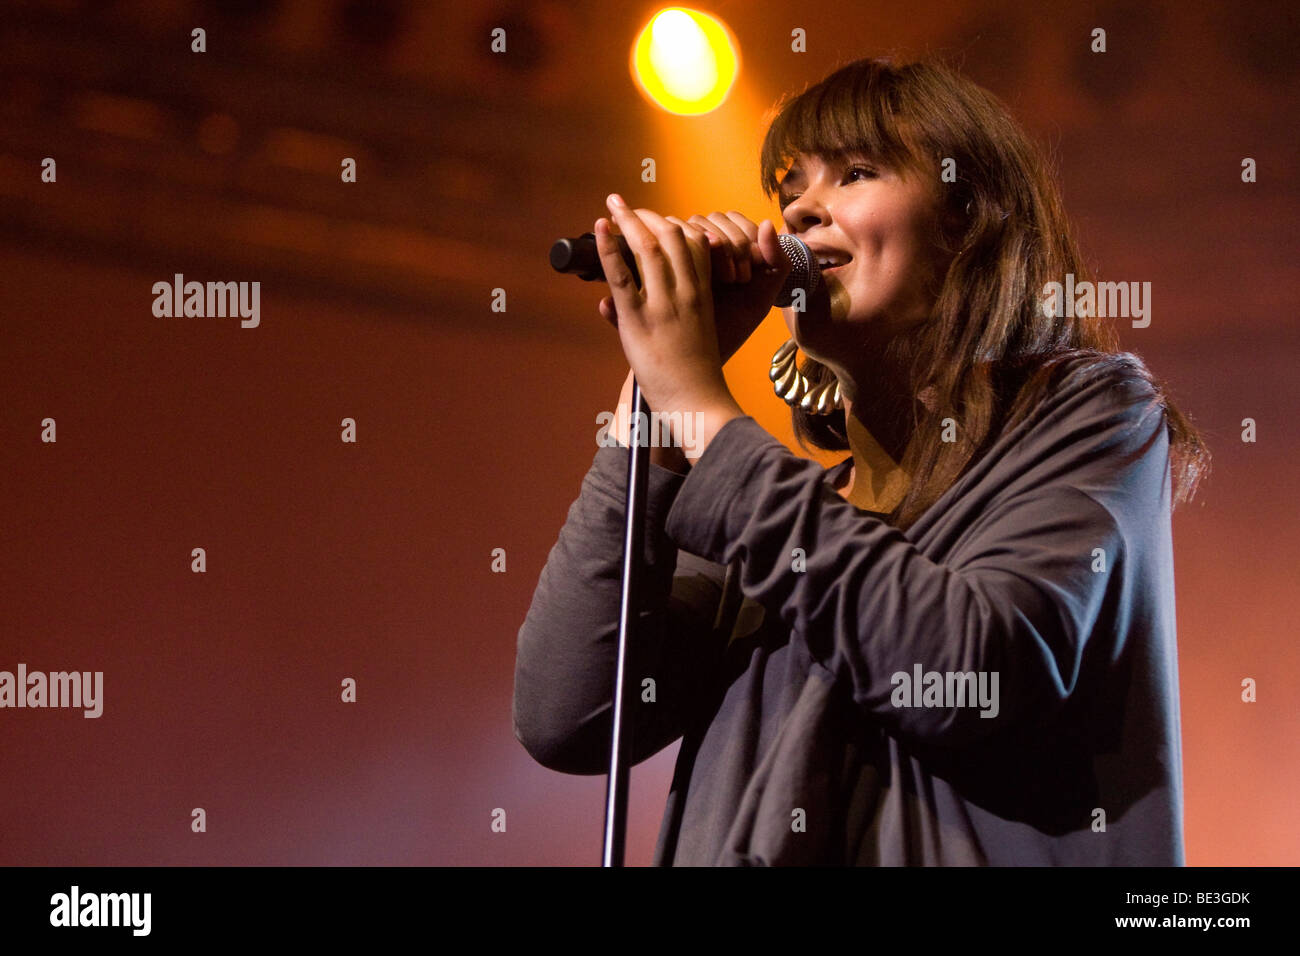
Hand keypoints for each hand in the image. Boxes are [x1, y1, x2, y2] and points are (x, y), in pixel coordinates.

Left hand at [594, 194, 736, 419]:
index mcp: (702, 294)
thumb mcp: (697, 333)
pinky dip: (609, 246)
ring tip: (613, 204)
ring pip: (648, 247)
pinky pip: (621, 274)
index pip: (693, 243)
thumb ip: (675, 310)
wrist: (696, 401)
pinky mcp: (638, 319)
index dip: (673, 224)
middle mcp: (685, 293)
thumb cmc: (695, 373)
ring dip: (628, 219)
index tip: (654, 219)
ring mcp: (662, 305)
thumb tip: (624, 300)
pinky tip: (601, 227)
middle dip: (648, 214)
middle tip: (624, 204)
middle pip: (671, 236)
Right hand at [673, 211, 790, 363]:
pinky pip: (673, 237)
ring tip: (726, 280)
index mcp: (731, 247)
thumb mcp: (763, 293)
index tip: (753, 271)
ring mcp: (684, 251)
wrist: (704, 352)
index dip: (747, 238)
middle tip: (739, 279)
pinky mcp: (664, 260)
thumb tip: (766, 223)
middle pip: (717, 219)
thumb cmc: (735, 323)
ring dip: (713, 244)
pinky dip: (691, 247)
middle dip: (734, 243)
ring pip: (695, 224)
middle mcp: (707, 244)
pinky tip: (704, 276)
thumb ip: (778, 260)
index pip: (737, 221)